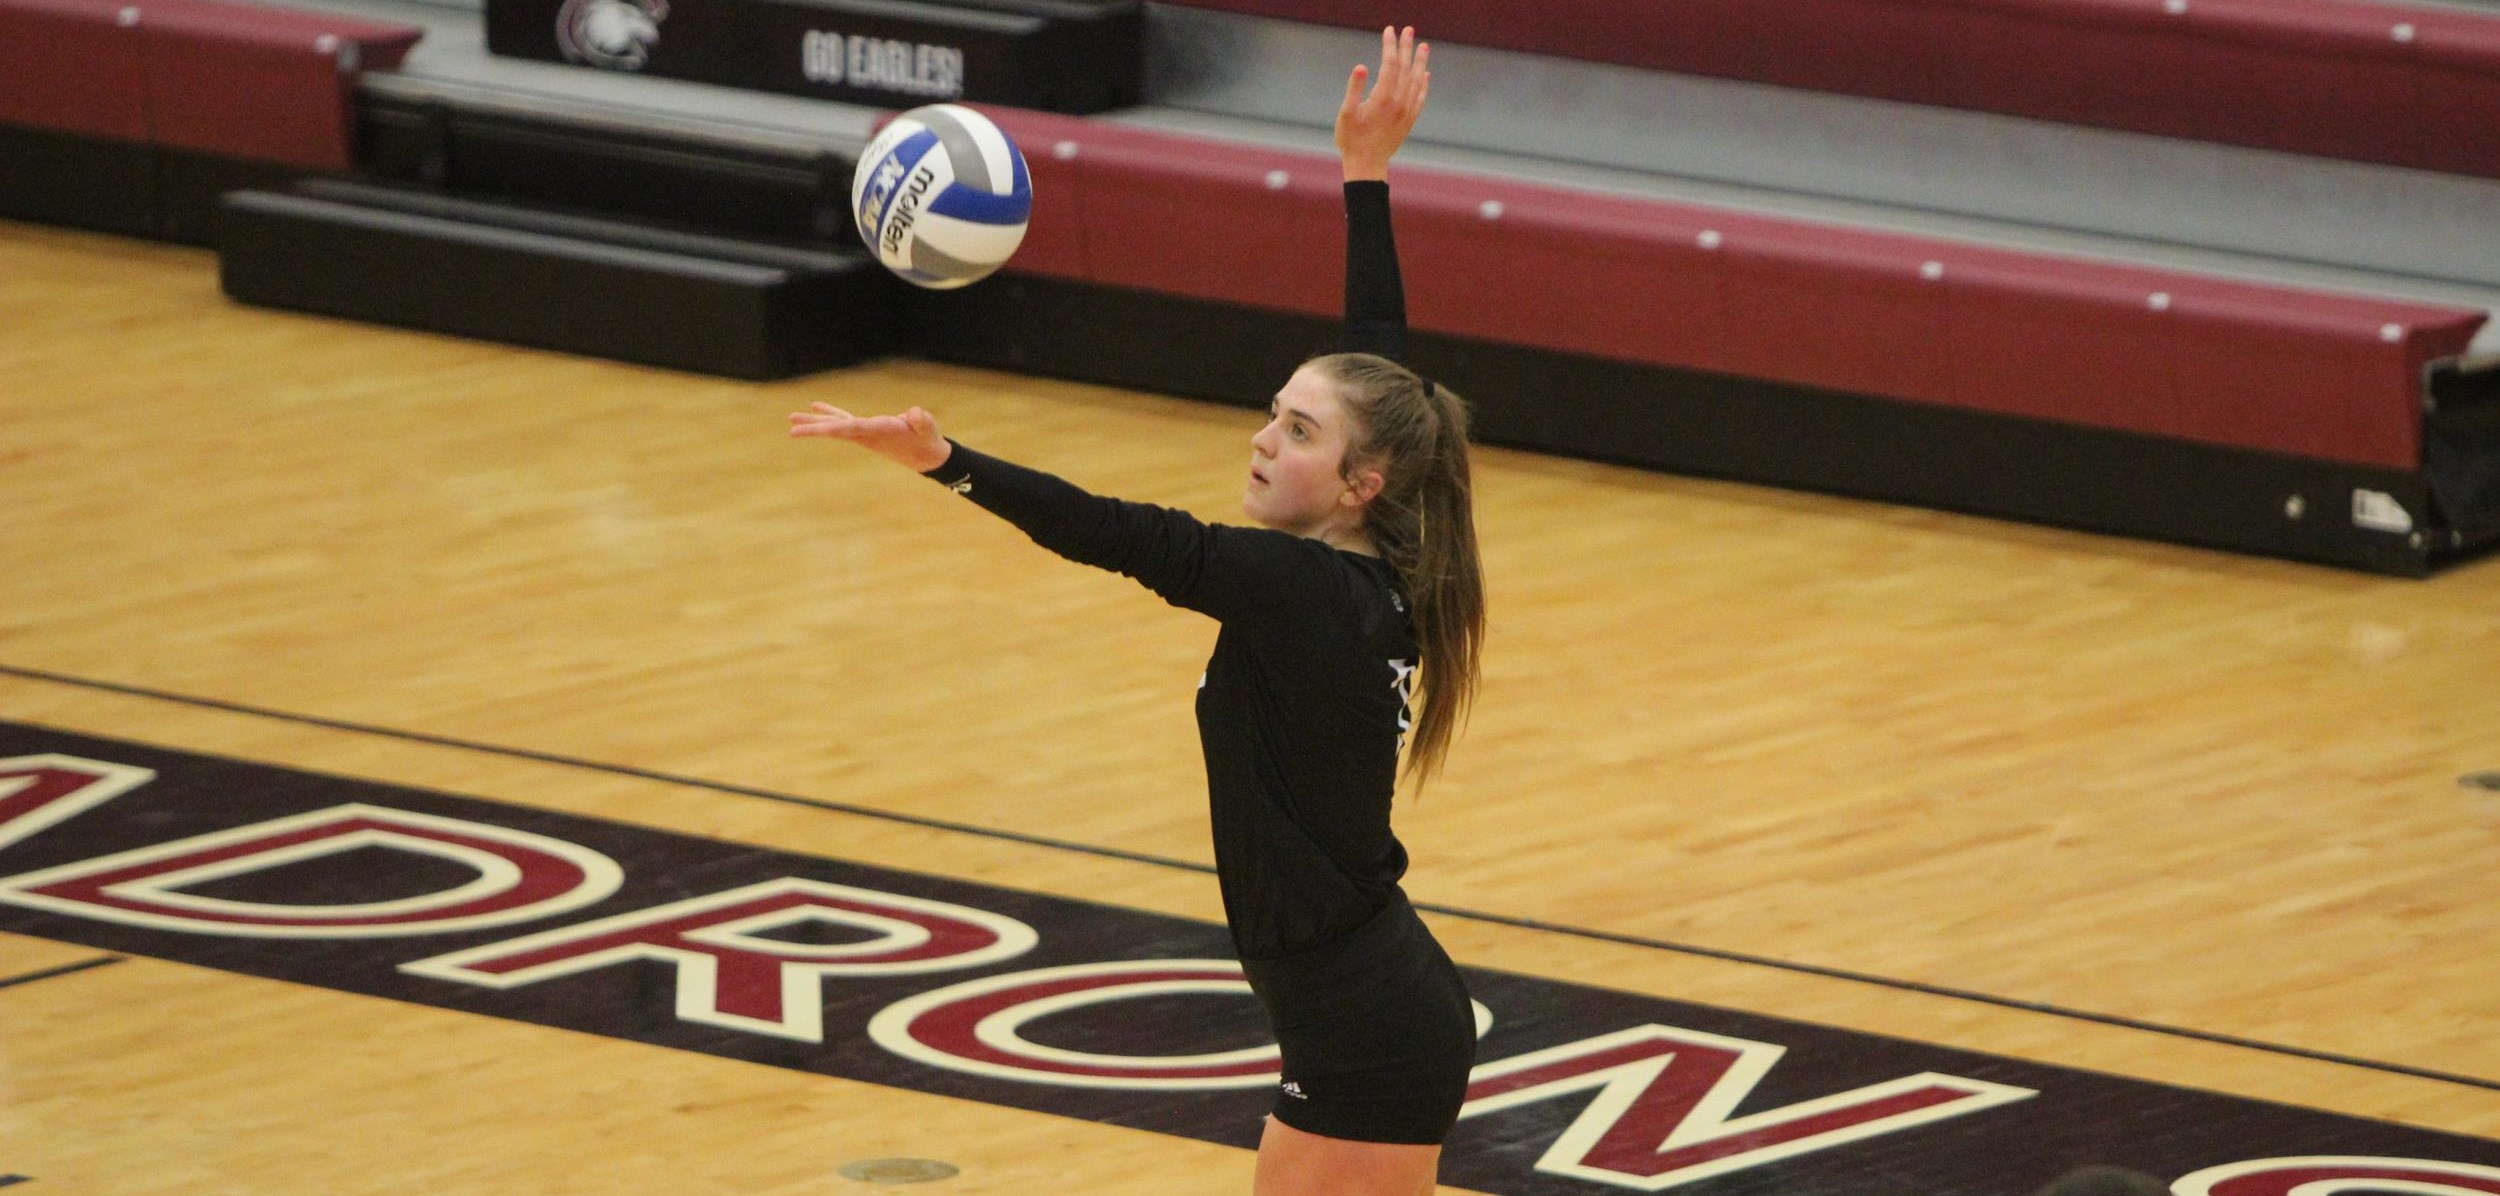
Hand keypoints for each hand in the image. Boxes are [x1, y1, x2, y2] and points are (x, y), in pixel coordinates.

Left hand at [787, 402, 952, 472]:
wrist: (927, 457)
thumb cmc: (928, 440)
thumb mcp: (929, 429)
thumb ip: (922, 421)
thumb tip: (914, 413)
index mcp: (880, 432)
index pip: (854, 429)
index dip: (837, 427)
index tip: (820, 428)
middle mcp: (867, 434)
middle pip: (836, 431)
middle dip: (814, 431)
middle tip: (791, 431)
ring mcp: (865, 433)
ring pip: (835, 426)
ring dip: (814, 423)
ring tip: (792, 418)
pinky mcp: (867, 429)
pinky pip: (844, 420)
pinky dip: (830, 414)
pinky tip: (815, 407)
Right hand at [1336, 25, 1430, 181]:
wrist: (1367, 165)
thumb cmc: (1351, 140)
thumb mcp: (1346, 114)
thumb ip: (1354, 89)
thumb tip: (1361, 67)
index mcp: (1383, 98)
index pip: (1390, 64)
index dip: (1390, 46)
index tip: (1389, 30)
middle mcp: (1399, 103)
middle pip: (1406, 68)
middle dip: (1406, 47)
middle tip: (1408, 29)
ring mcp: (1406, 112)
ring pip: (1416, 81)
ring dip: (1420, 62)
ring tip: (1423, 46)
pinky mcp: (1409, 121)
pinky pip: (1421, 98)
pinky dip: (1424, 84)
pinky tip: (1426, 75)